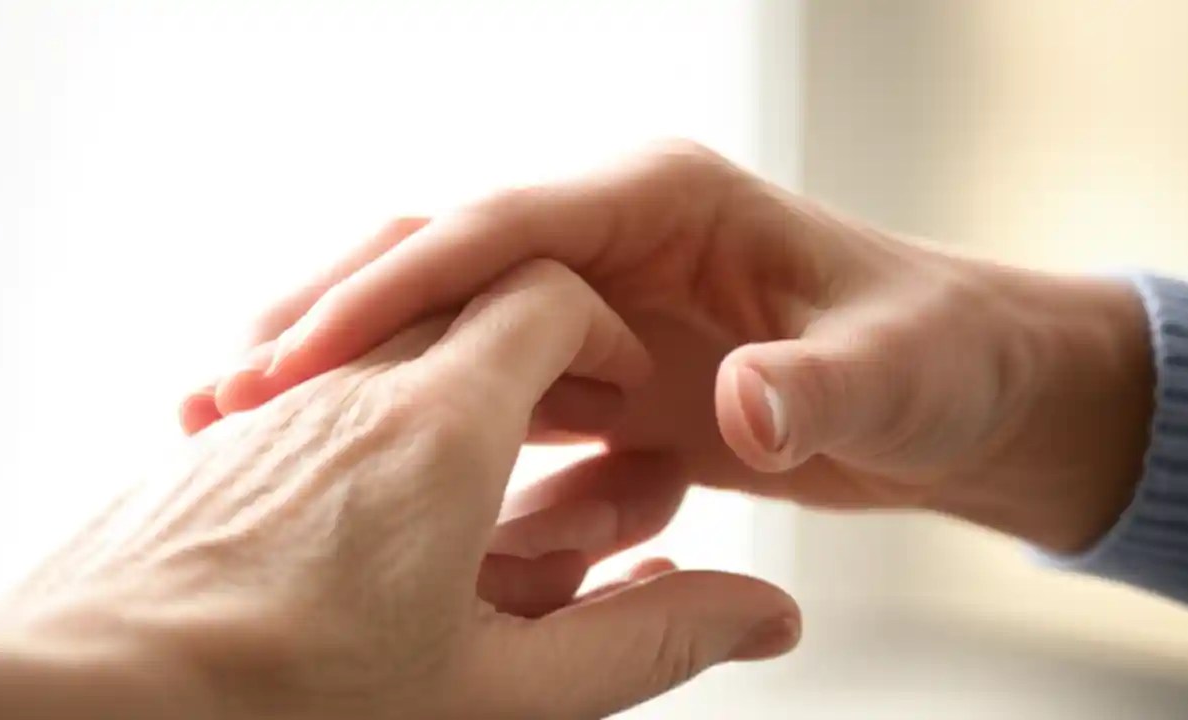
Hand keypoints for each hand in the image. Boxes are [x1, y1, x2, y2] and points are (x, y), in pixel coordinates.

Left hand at [0, 261, 798, 719]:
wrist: (80, 705)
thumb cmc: (288, 711)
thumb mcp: (501, 692)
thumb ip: (649, 639)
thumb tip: (767, 613)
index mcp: (439, 423)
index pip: (547, 294)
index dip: (602, 335)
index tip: (622, 399)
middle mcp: (349, 386)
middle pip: (471, 310)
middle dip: (535, 371)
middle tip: (556, 466)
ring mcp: (275, 408)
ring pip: (392, 358)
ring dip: (453, 418)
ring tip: (466, 536)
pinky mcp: (219, 443)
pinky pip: (320, 399)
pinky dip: (373, 446)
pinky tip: (367, 555)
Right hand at [188, 140, 1153, 553]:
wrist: (961, 397)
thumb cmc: (941, 361)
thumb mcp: (898, 375)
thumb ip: (820, 391)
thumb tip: (741, 414)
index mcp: (665, 198)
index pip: (504, 223)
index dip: (401, 282)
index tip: (304, 345)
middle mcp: (611, 241)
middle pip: (443, 267)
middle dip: (337, 323)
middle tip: (226, 392)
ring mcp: (597, 310)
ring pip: (449, 336)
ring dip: (355, 385)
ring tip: (234, 434)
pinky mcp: (600, 375)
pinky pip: (494, 406)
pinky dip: (430, 442)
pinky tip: (347, 484)